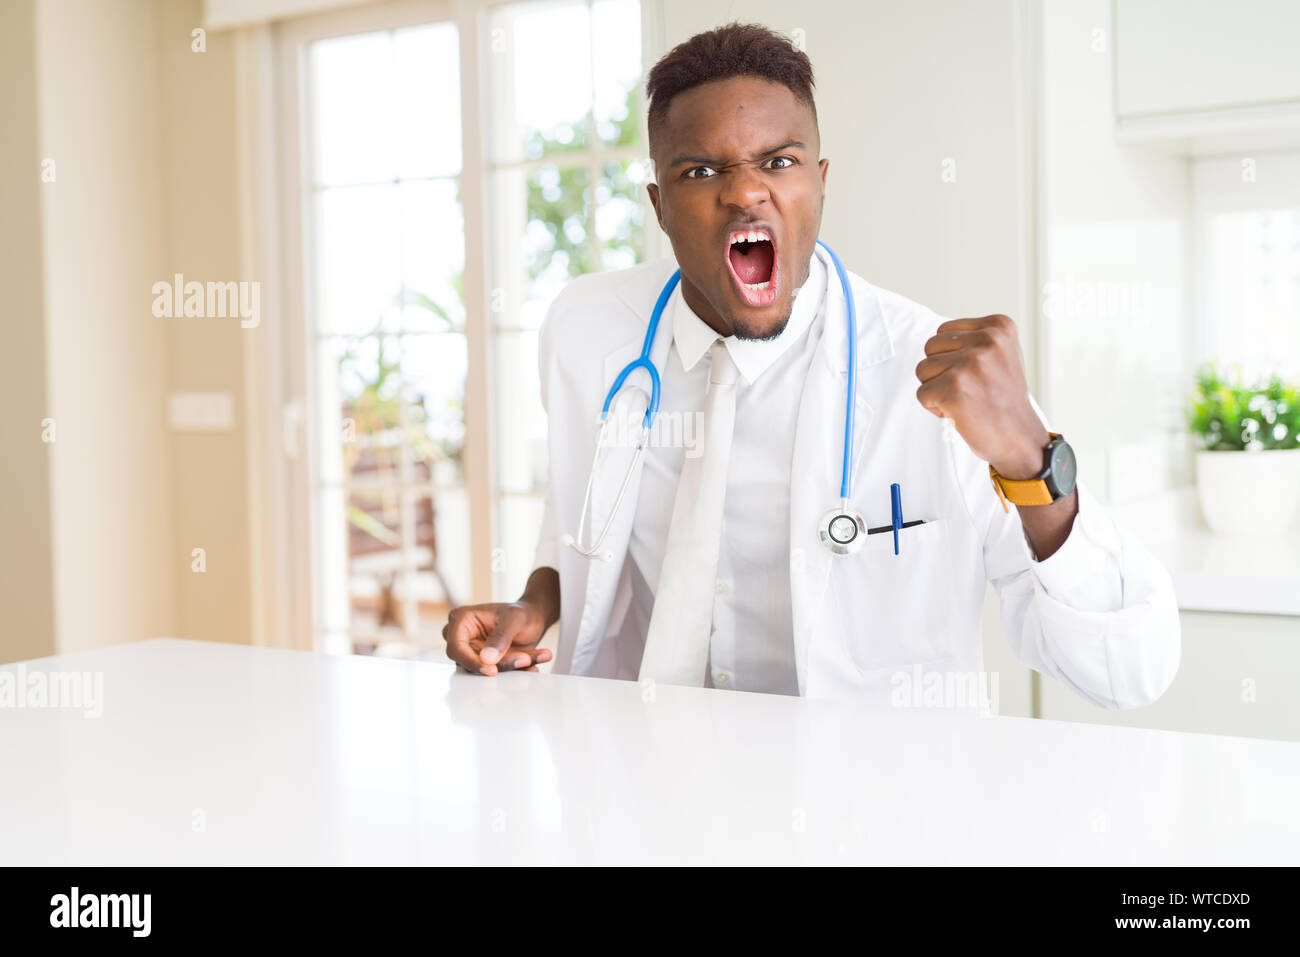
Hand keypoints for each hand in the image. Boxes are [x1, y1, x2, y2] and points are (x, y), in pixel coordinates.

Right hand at [442, 601, 552, 675]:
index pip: (456, 648)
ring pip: (485, 670)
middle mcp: (463, 637)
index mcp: (461, 620)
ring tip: (531, 658)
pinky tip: (532, 665)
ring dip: (511, 667)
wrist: (534, 619)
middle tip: (524, 659)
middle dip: (499, 664)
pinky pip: (498, 673)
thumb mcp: (515, 618)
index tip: (492, 670)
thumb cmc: (522, 613)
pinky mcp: (486, 663)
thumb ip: (501, 636)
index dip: (471, 662)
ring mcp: (474, 652)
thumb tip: (487, 659)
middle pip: (470, 663)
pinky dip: (516, 671)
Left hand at [914, 315, 1050, 477]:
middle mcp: (987, 340)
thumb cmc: (1004, 399)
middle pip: (930, 347)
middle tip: (968, 388)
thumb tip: (941, 334)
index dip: (951, 356)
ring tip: (965, 399)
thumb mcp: (1001, 354)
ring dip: (937, 389)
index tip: (976, 374)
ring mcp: (970, 364)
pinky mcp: (954, 388)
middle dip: (940, 370)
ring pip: (922, 369)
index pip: (943, 331)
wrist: (1019, 437)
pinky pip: (921, 394)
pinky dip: (935, 408)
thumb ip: (974, 339)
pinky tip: (960, 412)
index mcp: (999, 326)